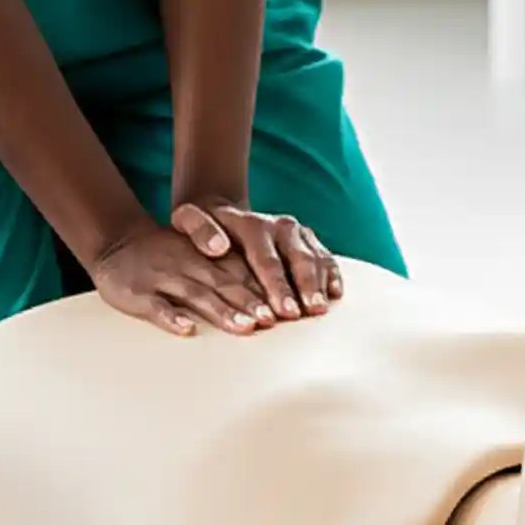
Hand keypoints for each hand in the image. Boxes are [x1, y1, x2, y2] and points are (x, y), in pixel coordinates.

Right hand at [87, 221, 277, 336]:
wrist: (117, 242)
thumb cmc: (165, 254)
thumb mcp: (197, 251)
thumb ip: (228, 268)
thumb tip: (271, 293)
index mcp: (204, 255)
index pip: (239, 271)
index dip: (262, 288)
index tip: (283, 305)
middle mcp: (187, 264)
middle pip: (223, 284)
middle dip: (248, 302)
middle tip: (272, 320)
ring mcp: (162, 278)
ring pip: (196, 295)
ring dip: (221, 311)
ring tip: (244, 327)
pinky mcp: (138, 293)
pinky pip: (156, 306)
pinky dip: (172, 318)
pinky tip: (187, 330)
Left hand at [171, 201, 341, 319]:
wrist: (223, 212)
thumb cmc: (203, 226)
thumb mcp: (189, 218)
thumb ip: (198, 229)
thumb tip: (217, 247)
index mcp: (252, 224)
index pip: (266, 259)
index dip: (275, 286)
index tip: (281, 310)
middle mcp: (279, 226)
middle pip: (296, 258)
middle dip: (304, 287)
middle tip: (309, 312)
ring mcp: (297, 233)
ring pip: (315, 257)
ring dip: (320, 283)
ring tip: (321, 308)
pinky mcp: (309, 240)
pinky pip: (326, 256)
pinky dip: (333, 274)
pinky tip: (335, 294)